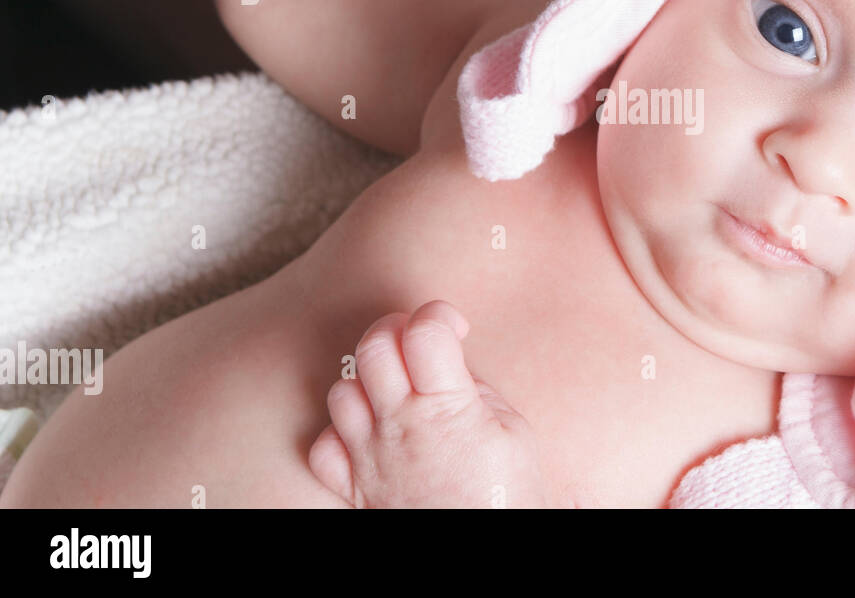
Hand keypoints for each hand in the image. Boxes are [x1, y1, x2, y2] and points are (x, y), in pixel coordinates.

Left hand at [308, 300, 555, 507]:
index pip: (423, 331)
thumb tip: (448, 362)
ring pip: (340, 390)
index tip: (454, 327)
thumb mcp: (513, 430)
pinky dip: (340, 433)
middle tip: (418, 344)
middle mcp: (400, 426)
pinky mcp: (354, 487)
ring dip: (367, 381)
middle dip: (395, 329)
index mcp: (447, 408)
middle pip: (372, 347)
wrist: (486, 558)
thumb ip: (475, 388)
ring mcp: (371, 457)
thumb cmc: (508, 495)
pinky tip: (369, 432)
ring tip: (397, 390)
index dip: (439, 315)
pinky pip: (323, 445)